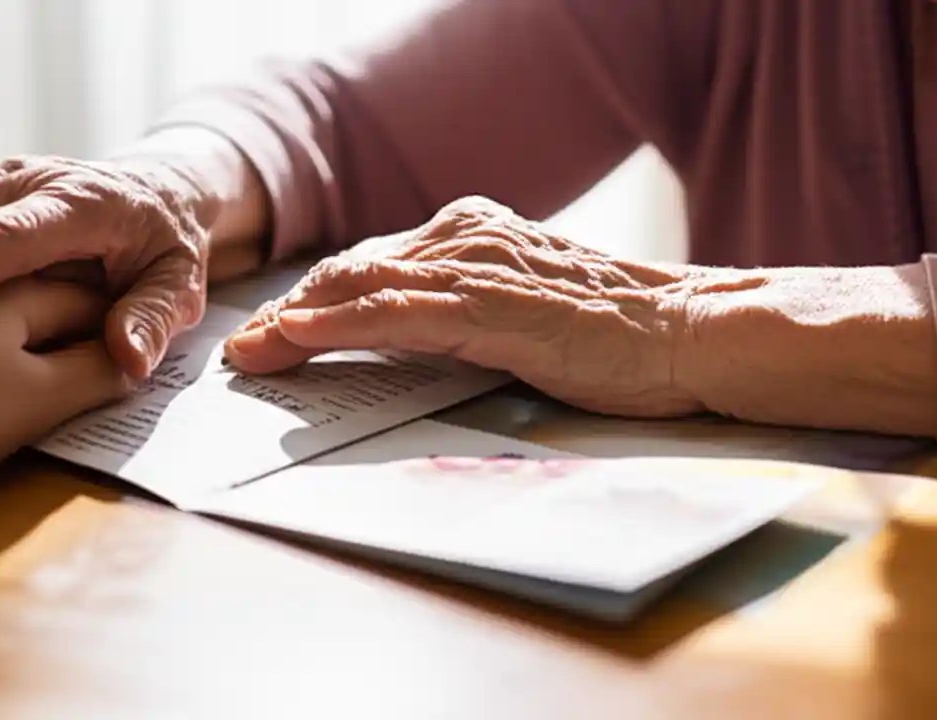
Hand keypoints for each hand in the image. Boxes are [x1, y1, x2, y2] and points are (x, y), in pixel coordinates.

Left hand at [223, 196, 704, 416]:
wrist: (689, 330)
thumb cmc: (613, 329)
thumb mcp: (523, 307)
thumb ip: (466, 308)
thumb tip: (409, 334)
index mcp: (470, 233)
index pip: (371, 264)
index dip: (317, 298)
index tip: (276, 330)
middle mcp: (465, 239)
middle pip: (353, 271)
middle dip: (294, 311)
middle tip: (248, 349)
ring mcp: (477, 271)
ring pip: (363, 289)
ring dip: (299, 322)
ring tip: (253, 351)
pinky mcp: (493, 310)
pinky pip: (398, 316)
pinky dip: (342, 326)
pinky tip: (299, 337)